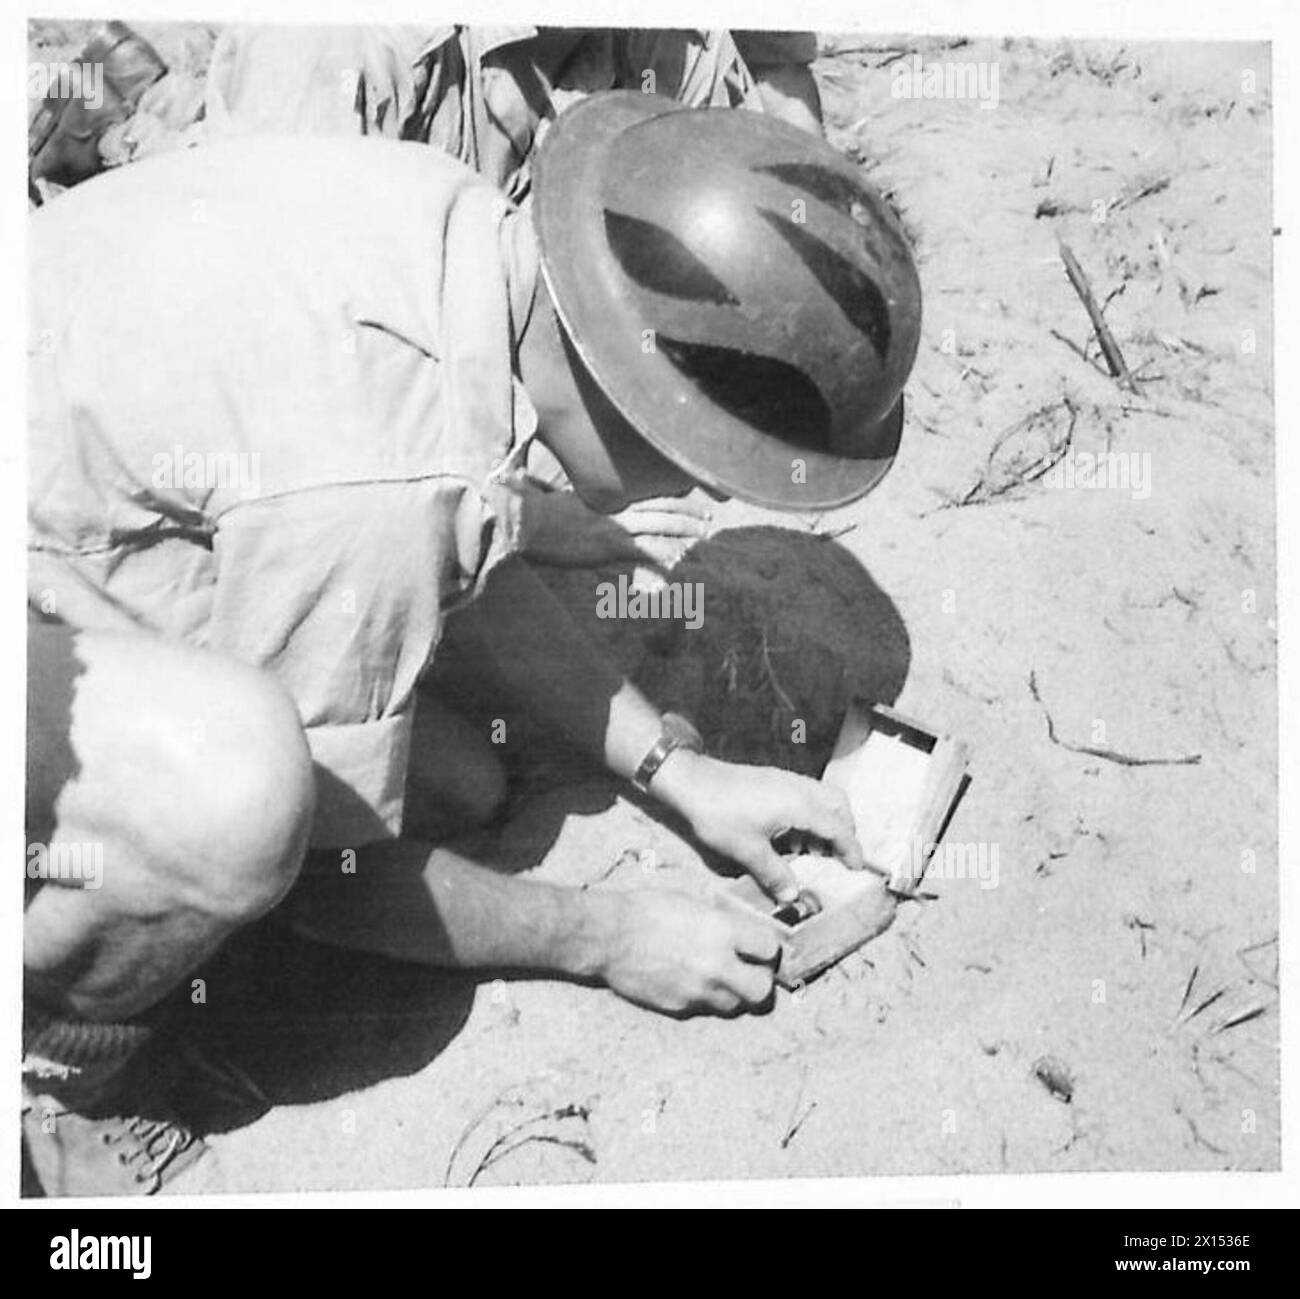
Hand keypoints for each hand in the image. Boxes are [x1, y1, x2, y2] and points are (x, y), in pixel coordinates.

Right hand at [516, 482, 710, 568]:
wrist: (525, 523)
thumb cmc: (537, 513)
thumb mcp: (562, 500)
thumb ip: (578, 497)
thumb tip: (570, 494)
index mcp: (607, 495)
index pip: (647, 491)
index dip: (671, 494)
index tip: (689, 494)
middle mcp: (615, 507)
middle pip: (661, 505)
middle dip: (687, 511)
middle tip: (708, 516)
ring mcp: (614, 526)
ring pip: (660, 524)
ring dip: (685, 529)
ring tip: (704, 534)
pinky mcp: (609, 545)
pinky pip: (644, 548)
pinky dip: (663, 553)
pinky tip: (678, 559)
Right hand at [594, 887, 780, 1015]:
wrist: (608, 936)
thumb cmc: (646, 910)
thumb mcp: (692, 904)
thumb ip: (722, 922)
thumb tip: (741, 933)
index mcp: (722, 932)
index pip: (769, 949)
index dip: (766, 948)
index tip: (758, 946)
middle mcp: (716, 965)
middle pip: (762, 991)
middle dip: (759, 981)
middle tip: (749, 971)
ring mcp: (698, 990)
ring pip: (735, 1005)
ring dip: (733, 993)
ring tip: (717, 977)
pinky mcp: (679, 1006)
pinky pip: (704, 1008)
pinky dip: (703, 998)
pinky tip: (689, 981)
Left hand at [653, 752, 863, 901]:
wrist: (691, 781)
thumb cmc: (719, 814)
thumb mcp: (747, 850)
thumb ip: (774, 874)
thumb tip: (792, 896)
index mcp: (799, 805)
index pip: (838, 828)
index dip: (851, 848)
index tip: (856, 867)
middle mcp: (799, 788)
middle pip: (838, 805)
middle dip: (844, 830)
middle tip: (837, 857)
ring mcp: (786, 780)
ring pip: (823, 797)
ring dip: (825, 822)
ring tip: (810, 850)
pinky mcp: (774, 778)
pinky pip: (805, 794)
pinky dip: (809, 813)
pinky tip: (789, 835)